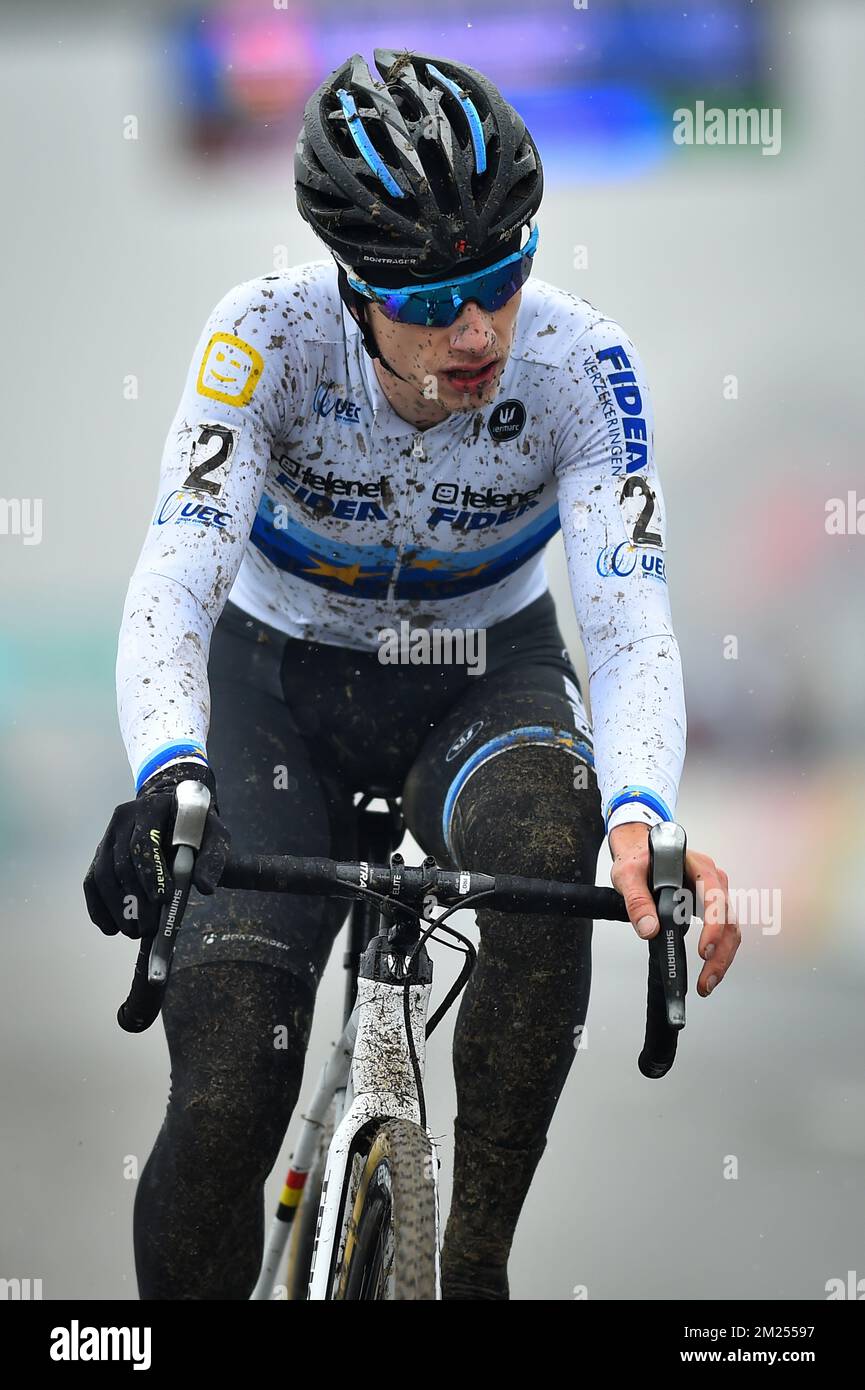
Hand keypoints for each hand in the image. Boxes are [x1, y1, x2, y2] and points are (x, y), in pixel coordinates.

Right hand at [83, 763, 230, 937]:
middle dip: (135, 899)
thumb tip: (204, 887)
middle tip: (149, 928)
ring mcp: (108, 837)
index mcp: (152, 808)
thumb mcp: (213, 836)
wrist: (173, 814)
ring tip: (135, 932)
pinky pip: (92, 883)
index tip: (163, 899)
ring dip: (116, 908)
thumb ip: (212, 858)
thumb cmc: (194, 827)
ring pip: (102, 875)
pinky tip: (112, 928)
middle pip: (121, 863)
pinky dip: (99, 908)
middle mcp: (123, 819)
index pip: (144, 841)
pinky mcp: (99, 855)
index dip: (150, 872)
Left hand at [609, 822, 739, 997]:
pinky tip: (708, 973)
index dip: (713, 926)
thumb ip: (637, 901)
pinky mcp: (711, 908)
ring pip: (730, 930)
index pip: (715, 898)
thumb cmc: (638, 859)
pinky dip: (719, 954)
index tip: (704, 950)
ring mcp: (716, 894)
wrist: (641, 852)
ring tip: (706, 984)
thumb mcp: (628, 875)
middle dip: (720, 954)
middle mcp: (713, 880)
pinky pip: (723, 932)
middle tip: (706, 981)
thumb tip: (649, 929)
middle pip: (728, 920)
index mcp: (698, 867)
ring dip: (722, 959)